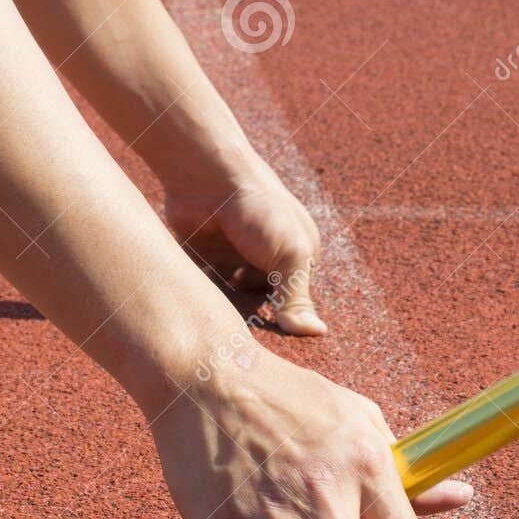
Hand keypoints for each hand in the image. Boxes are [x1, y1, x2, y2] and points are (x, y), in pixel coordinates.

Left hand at [163, 156, 326, 336]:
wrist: (206, 176)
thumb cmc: (259, 211)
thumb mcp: (289, 255)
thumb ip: (297, 297)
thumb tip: (317, 333)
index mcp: (298, 254)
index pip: (296, 299)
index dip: (285, 320)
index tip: (274, 342)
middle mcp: (268, 257)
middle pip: (264, 301)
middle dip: (256, 317)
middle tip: (243, 335)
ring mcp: (237, 257)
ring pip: (235, 299)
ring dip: (229, 309)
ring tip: (221, 323)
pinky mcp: (207, 256)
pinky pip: (209, 287)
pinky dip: (206, 297)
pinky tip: (202, 308)